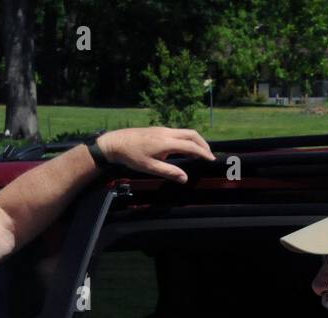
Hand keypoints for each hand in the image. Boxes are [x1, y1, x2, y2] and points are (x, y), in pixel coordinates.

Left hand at [96, 127, 214, 182]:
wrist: (115, 142)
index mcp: (167, 142)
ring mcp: (163, 129)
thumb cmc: (131, 156)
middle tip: (209, 155)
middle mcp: (167, 132)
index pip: (191, 146)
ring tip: (199, 153)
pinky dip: (186, 139)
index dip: (203, 153)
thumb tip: (185, 178)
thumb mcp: (150, 167)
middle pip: (192, 135)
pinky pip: (177, 132)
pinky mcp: (158, 129)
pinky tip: (183, 148)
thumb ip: (169, 172)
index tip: (211, 159)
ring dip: (195, 141)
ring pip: (185, 132)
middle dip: (203, 144)